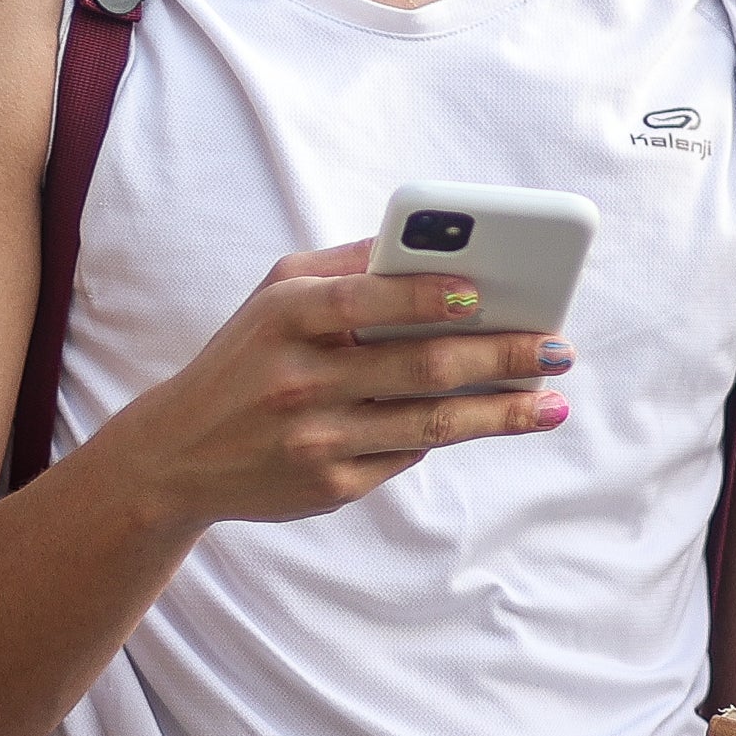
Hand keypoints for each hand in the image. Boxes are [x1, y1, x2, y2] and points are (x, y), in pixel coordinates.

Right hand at [95, 242, 568, 530]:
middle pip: (421, 366)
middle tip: (557, 347)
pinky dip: (453, 433)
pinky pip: (409, 453)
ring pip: (432, 422)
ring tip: (553, 401)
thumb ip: (348, 267)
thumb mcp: (275, 295)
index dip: (431, 296)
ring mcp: (317, 439)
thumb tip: (434, 249)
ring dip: (503, 411)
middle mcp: (300, 380)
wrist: (179, 453)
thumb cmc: (246, 357)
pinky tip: (494, 418)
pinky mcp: (331, 487)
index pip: (370, 300)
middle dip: (501, 355)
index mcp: (286, 317)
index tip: (487, 292)